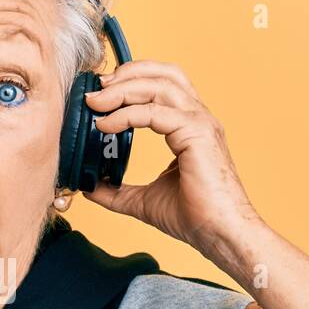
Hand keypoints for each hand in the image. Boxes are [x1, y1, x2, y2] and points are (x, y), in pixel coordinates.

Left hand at [78, 60, 263, 250]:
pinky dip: (127, 114)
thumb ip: (116, 192)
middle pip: (163, 74)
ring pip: (160, 86)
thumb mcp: (142, 200)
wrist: (219, 234)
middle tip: (96, 87)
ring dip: (123, 89)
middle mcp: (198, 118)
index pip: (162, 86)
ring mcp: (201, 122)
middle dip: (126, 74)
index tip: (100, 95)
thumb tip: (89, 188)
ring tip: (96, 102)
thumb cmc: (193, 216)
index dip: (130, 83)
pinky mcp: (198, 133)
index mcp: (189, 126)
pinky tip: (105, 125)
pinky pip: (156, 112)